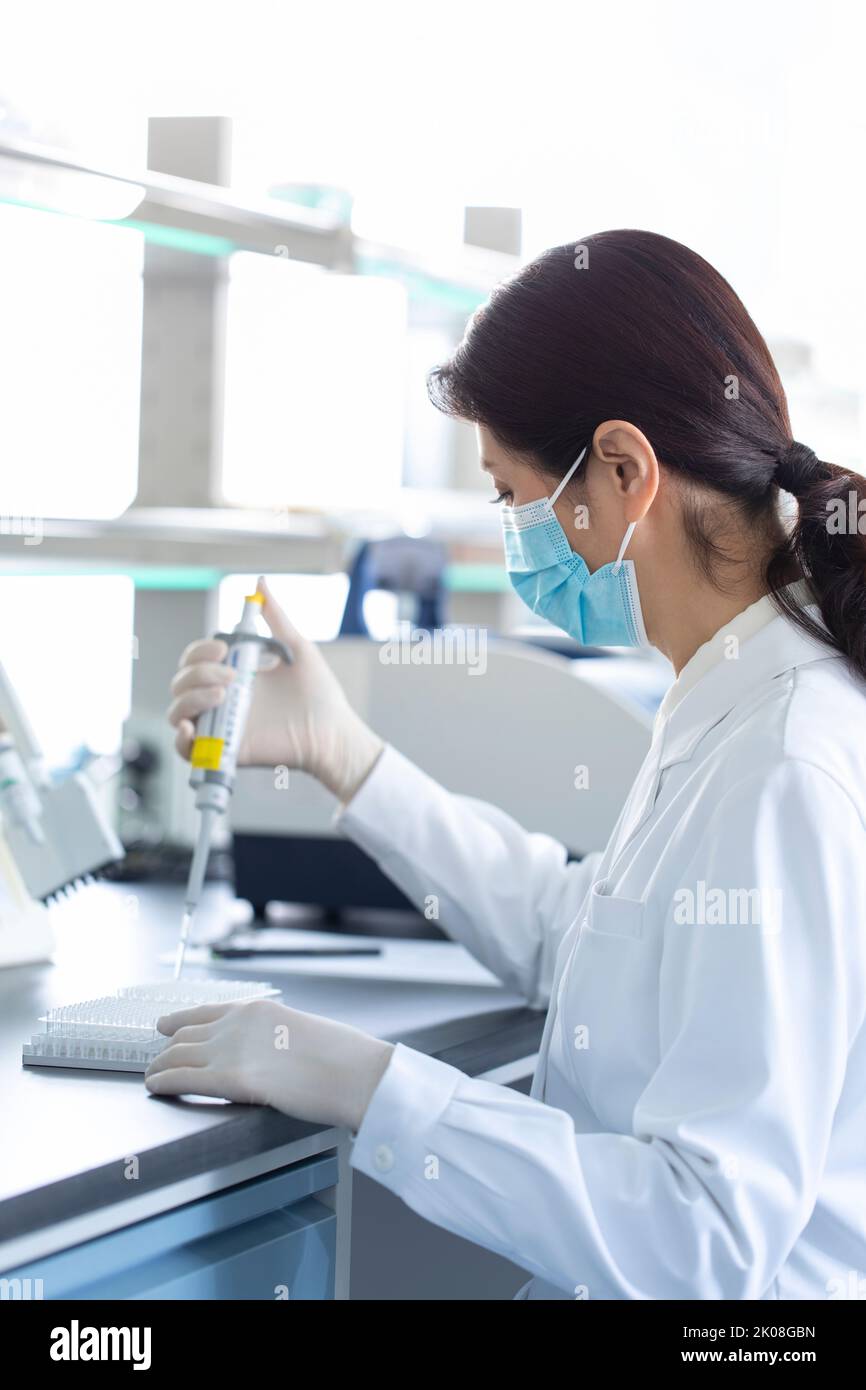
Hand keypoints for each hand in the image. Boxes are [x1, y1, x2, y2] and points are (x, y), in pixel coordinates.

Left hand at [144, 997, 395, 1131]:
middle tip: (156, 1059)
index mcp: (259, 1010)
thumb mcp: (302, 1032)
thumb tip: (269, 1055)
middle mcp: (239, 1024)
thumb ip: (275, 1039)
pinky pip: (183, 1078)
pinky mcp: (231, 1079)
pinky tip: (154, 1086)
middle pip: (187, 1034)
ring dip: (160, 1066)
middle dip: (167, 1048)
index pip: (206, 1012)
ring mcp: (233, 1050)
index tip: (164, 1025)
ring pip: (178, 1055)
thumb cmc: (343, 1059)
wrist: (356, 1073)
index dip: (180, 1020)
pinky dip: (163, 1081)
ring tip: (151, 1076)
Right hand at [166, 576, 383, 803]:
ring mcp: (221, 726)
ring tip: (222, 695)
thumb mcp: (296, 647)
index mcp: (234, 676)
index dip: (199, 652)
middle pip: (181, 683)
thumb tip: (260, 582)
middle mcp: (222, 701)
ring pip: (177, 712)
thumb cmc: (320, 694)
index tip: (223, 648)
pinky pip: (186, 749)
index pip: (195, 661)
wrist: (333, 731)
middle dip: (197, 672)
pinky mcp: (225, 751)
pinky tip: (194, 726)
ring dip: (190, 698)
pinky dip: (182, 738)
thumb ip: (275, 617)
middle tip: (230, 674)